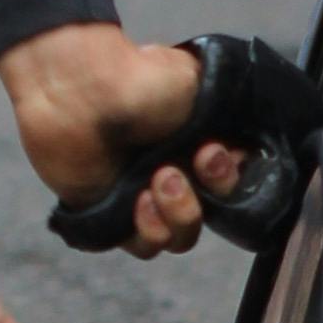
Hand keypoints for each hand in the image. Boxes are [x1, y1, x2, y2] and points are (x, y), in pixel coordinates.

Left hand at [0, 19, 236, 260]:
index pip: (237, 180)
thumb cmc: (138, 77)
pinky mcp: (113, 216)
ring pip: (181, 237)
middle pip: (215, 214)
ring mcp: (145, 195)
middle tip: (186, 164)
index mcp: (201, 142)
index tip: (212, 152)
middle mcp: (178, 171)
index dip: (231, 177)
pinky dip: (149, 231)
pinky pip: (144, 245)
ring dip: (180, 214)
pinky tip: (137, 203)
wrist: (79, 86)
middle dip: (208, 193)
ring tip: (157, 181)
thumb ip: (230, 114)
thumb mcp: (200, 83)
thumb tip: (244, 143)